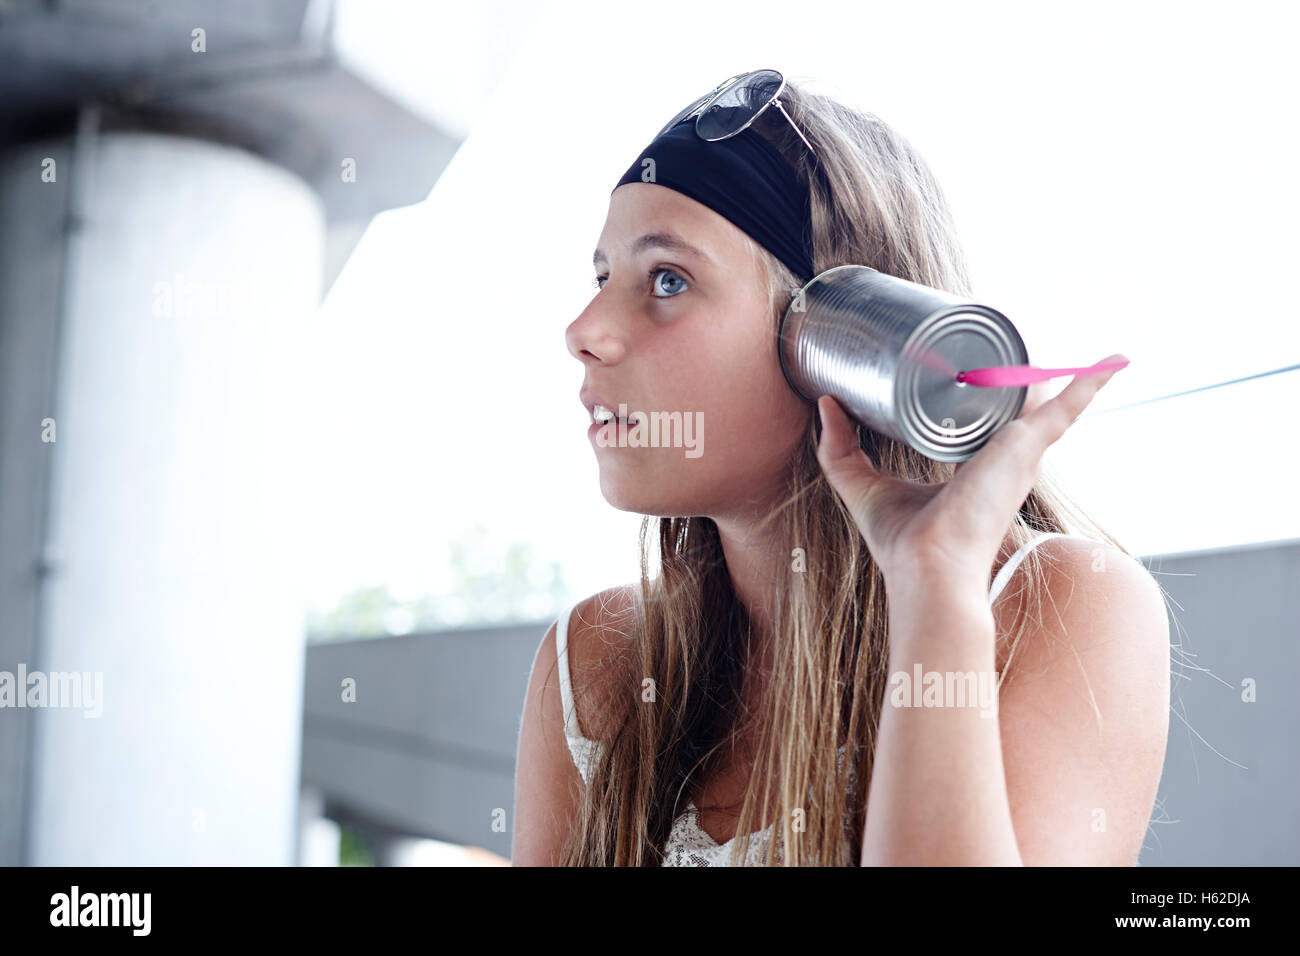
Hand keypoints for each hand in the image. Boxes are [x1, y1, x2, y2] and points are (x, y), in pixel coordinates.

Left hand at [815, 353, 1127, 589]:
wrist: (929, 567)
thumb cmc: (903, 541)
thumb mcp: (861, 484)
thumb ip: (840, 448)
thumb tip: (826, 404)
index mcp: (975, 471)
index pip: (986, 426)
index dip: (984, 397)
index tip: (976, 368)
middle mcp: (1004, 461)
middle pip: (1018, 408)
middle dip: (1020, 377)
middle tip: (1014, 345)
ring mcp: (1020, 454)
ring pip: (1046, 402)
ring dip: (1061, 374)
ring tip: (1078, 346)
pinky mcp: (1027, 448)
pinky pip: (1066, 409)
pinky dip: (1090, 383)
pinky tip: (1114, 360)